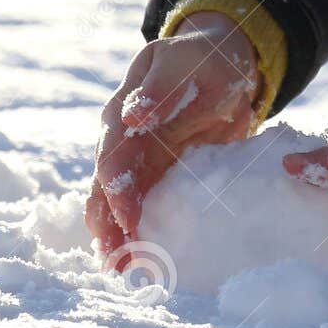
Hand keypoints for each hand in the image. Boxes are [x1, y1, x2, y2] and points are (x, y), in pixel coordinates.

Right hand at [87, 12, 258, 260]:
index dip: (117, 187)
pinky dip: (134, 230)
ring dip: (114, 234)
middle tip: (114, 260)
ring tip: (118, 268)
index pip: (113, 153)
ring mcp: (137, 158)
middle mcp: (123, 138)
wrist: (222, 64)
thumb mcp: (184, 64)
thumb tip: (131, 116)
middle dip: (107, 223)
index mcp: (123, 109)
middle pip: (105, 186)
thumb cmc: (203, 60)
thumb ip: (159, 89)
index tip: (127, 217)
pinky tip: (136, 258)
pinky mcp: (155, 174)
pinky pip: (140, 205)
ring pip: (115, 201)